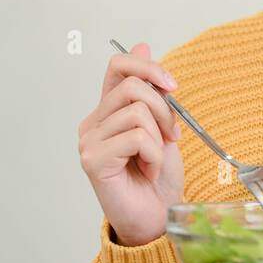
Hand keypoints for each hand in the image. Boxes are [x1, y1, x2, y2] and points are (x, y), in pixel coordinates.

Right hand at [78, 42, 182, 245]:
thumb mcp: (163, 126)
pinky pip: (137, 137)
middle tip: (170, 137)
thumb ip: (151, 90)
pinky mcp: (94, 160)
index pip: (118, 66)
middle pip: (132, 87)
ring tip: (155, 160)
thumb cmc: (159, 178)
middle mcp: (92, 123)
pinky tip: (148, 171)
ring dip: (160, 138)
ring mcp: (89, 141)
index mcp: (108, 111)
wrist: (158, 218)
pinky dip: (154, 155)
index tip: (173, 86)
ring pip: (137, 111)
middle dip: (164, 109)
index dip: (148, 67)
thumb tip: (143, 44)